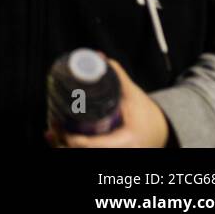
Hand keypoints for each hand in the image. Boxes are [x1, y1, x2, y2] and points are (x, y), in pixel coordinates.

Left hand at [48, 58, 169, 147]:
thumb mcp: (134, 95)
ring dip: (64, 146)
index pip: (91, 146)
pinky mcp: (109, 155)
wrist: (162, 132)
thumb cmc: (148, 115)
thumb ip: (117, 77)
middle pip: (83, 154)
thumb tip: (99, 57)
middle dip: (63, 142)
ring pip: (82, 156)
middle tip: (53, 125)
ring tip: (51, 133)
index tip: (59, 123)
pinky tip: (58, 139)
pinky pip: (87, 155)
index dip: (70, 137)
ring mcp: (115, 156)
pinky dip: (71, 148)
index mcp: (126, 142)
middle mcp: (120, 153)